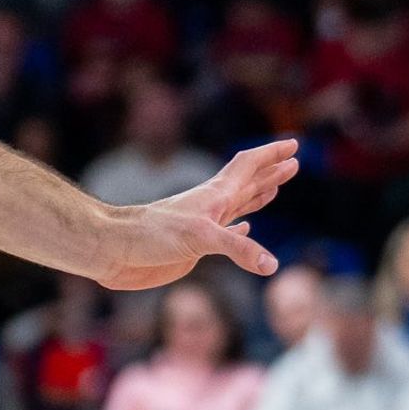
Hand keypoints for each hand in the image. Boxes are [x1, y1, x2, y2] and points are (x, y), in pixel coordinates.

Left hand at [93, 138, 298, 287]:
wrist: (115, 251)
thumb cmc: (152, 236)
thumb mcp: (200, 238)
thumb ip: (238, 249)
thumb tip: (271, 264)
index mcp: (215, 196)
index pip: (249, 166)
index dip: (271, 155)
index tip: (294, 145)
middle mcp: (212, 207)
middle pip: (248, 182)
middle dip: (271, 172)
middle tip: (293, 161)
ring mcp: (204, 225)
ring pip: (239, 205)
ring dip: (259, 195)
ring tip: (276, 187)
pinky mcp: (195, 246)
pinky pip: (227, 234)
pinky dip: (241, 230)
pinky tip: (247, 228)